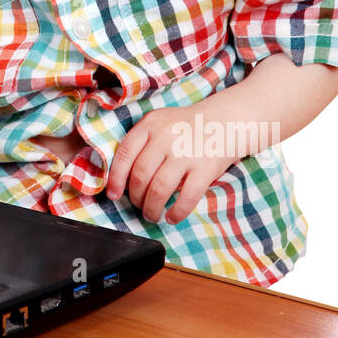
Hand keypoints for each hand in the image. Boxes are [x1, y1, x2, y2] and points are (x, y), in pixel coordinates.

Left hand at [105, 105, 233, 224]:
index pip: (124, 154)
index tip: (113, 195)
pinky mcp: (205, 167)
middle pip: (140, 175)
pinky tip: (172, 217)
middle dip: (135, 197)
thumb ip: (141, 143)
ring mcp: (186, 152)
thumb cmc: (185, 127)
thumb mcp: (159, 123)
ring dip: (152, 208)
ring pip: (159, 189)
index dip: (116, 179)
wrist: (225, 120)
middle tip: (138, 205)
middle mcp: (166, 137)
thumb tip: (122, 179)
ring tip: (152, 214)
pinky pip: (187, 196)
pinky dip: (177, 212)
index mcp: (150, 125)